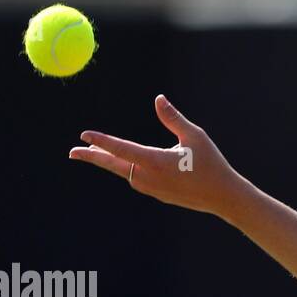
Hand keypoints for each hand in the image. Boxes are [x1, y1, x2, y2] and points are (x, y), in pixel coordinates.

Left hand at [69, 95, 247, 217]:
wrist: (224, 197)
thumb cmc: (212, 164)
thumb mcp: (194, 136)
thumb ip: (173, 118)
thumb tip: (158, 99)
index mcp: (155, 161)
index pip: (120, 149)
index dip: (101, 141)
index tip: (84, 134)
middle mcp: (149, 178)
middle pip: (113, 165)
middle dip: (91, 157)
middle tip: (72, 152)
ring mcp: (153, 189)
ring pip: (125, 173)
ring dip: (110, 163)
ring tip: (95, 154)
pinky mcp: (159, 195)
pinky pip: (137, 180)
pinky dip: (127, 170)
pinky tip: (126, 165)